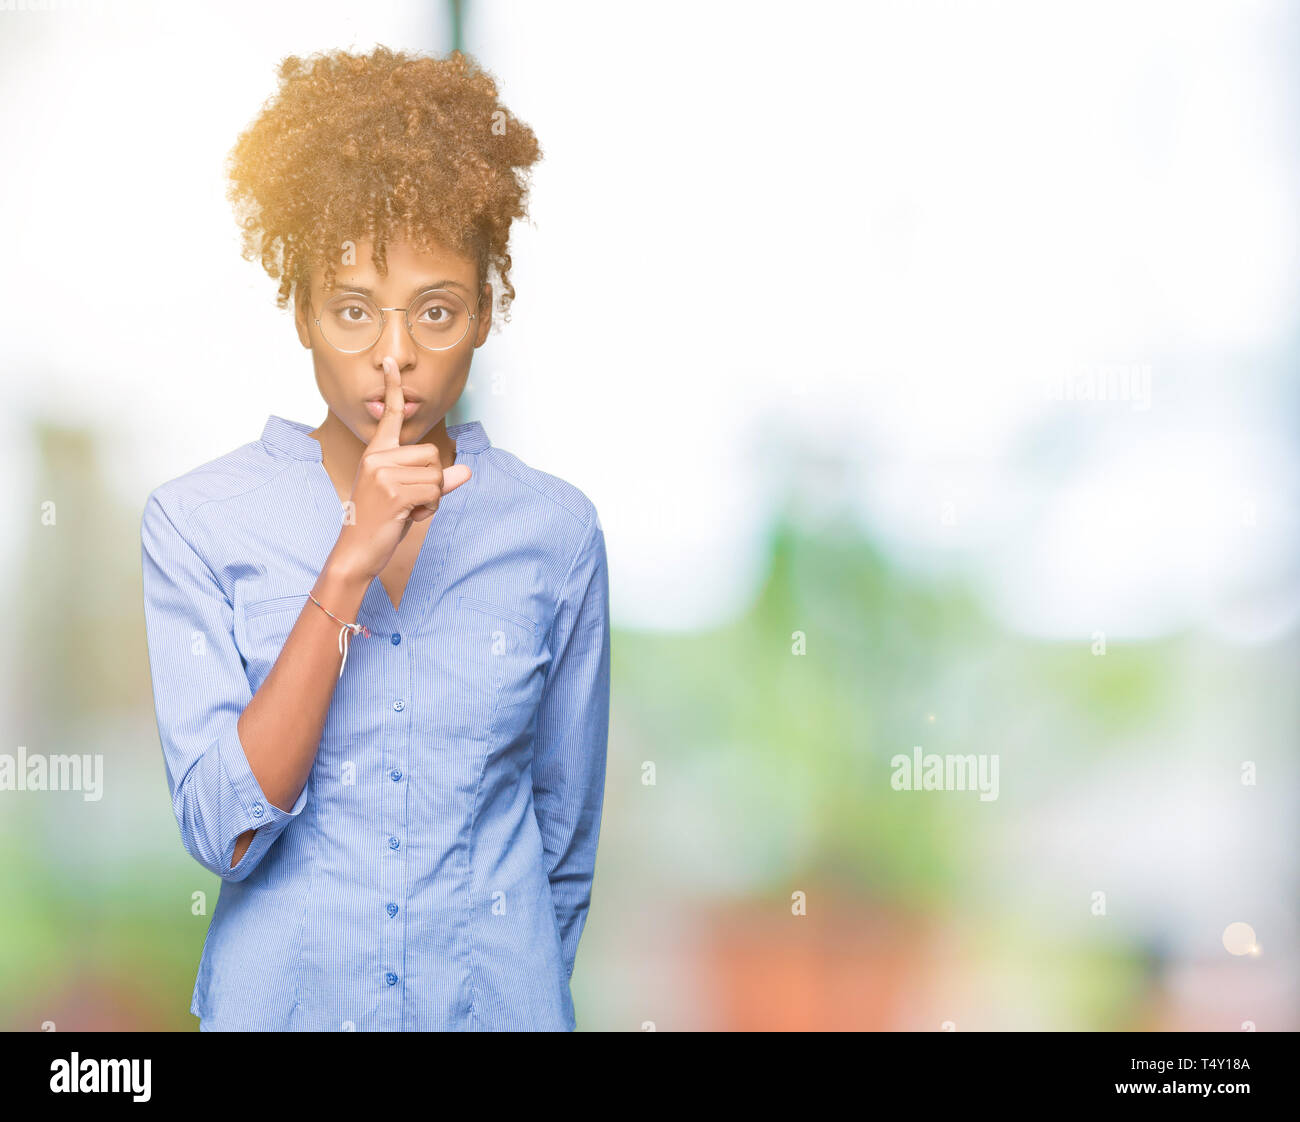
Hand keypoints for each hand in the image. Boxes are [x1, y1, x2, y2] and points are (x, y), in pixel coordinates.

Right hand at [331, 356, 471, 580]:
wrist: (356, 552)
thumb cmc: (381, 523)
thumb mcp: (409, 497)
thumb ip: (435, 481)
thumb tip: (466, 470)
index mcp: (377, 454)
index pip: (391, 416)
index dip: (393, 388)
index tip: (389, 362)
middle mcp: (378, 458)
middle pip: (433, 454)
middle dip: (433, 482)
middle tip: (410, 502)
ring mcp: (384, 474)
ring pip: (436, 475)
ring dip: (432, 498)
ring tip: (407, 510)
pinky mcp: (394, 491)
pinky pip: (434, 491)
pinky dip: (430, 508)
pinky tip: (408, 517)